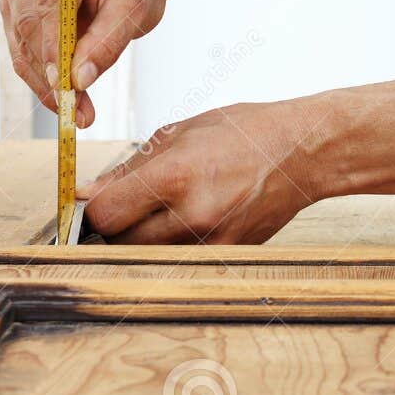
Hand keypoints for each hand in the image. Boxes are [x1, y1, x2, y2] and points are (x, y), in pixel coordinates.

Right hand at [0, 0, 171, 125]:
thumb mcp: (135, 9)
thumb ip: (107, 43)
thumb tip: (79, 81)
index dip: (53, 46)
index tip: (65, 85)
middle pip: (28, 22)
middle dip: (50, 72)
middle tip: (76, 112)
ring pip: (20, 39)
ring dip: (44, 81)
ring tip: (76, 112)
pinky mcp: (12, 1)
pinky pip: (20, 45)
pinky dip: (41, 76)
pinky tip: (64, 99)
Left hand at [83, 101, 329, 242]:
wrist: (303, 153)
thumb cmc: (245, 134)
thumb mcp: (179, 133)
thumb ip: (130, 167)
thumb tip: (91, 194)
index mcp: (176, 176)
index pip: (105, 215)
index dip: (93, 211)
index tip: (97, 203)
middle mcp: (192, 216)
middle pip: (119, 244)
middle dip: (114, 228)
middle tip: (126, 208)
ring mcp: (211, 242)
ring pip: (146, 257)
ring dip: (140, 240)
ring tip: (158, 212)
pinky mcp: (227, 256)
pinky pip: (178, 261)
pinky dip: (171, 247)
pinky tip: (185, 222)